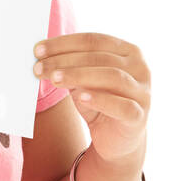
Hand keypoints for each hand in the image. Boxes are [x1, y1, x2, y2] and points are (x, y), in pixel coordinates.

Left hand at [32, 31, 149, 164]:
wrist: (117, 139)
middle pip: (100, 57)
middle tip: (39, 67)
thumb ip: (69, 66)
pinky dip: (101, 100)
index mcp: (128, 51)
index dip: (65, 43)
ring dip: (80, 75)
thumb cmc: (99, 101)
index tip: (38, 50)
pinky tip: (81, 97)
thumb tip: (41, 57)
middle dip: (66, 60)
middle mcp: (140, 68)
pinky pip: (122, 106)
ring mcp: (143, 92)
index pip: (94, 40)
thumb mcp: (82, 81)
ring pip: (113, 77)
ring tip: (55, 79)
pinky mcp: (139, 116)